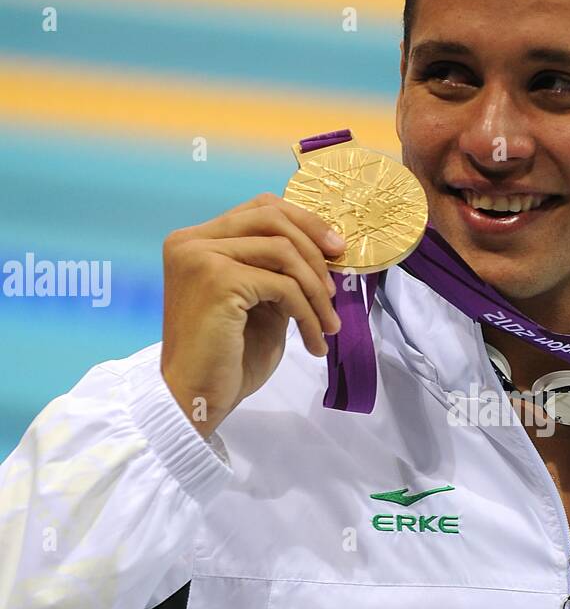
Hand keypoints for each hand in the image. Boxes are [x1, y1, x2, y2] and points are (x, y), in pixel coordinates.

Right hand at [160, 192, 344, 437]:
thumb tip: (325, 251)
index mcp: (196, 241)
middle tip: (339, 284)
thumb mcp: (259, 303)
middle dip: (316, 247)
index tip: (335, 249)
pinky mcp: (217, 279)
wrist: (195, 399)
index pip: (260, 209)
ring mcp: (201, 257)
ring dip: (316, 291)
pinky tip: (313, 342)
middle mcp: (192, 241)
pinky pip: (283, 286)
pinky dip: (307, 314)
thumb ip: (278, 272)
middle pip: (272, 217)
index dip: (304, 223)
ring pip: (283, 251)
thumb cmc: (225, 359)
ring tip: (328, 325)